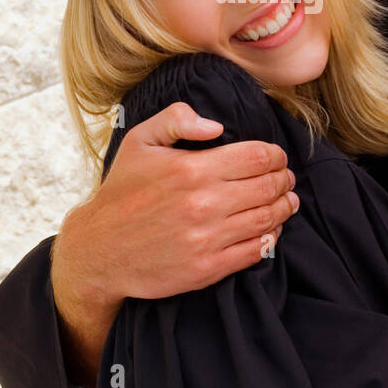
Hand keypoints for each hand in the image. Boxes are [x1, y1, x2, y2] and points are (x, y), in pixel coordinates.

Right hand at [52, 100, 298, 312]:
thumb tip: (217, 126)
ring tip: (288, 201)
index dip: (275, 155)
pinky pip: (255, 251)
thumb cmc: (121, 193)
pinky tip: (272, 229)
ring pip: (267, 219)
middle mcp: (203, 203)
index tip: (276, 157)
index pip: (256, 157)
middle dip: (283, 179)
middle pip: (267, 187)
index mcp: (190, 169)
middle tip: (286, 178)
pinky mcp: (207, 268)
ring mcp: (207, 238)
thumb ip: (177, 119)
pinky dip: (271, 237)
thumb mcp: (139, 142)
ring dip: (284, 208)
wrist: (99, 250)